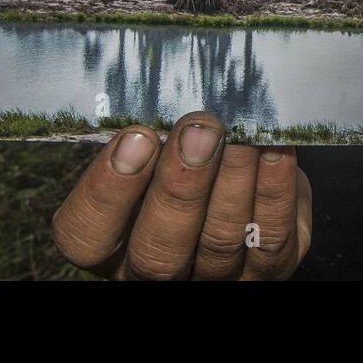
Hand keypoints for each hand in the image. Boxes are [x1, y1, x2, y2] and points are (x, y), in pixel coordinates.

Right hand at [52, 111, 311, 279]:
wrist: (246, 174)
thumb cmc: (183, 150)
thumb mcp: (156, 144)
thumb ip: (149, 133)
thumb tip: (160, 86)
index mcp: (112, 245)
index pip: (86, 237)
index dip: (106, 192)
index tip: (135, 137)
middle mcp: (155, 272)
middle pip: (157, 254)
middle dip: (179, 187)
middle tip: (198, 130)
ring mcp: (213, 277)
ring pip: (219, 243)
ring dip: (232, 180)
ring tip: (242, 131)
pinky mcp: (267, 269)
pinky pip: (272, 238)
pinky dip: (276, 188)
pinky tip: (275, 147)